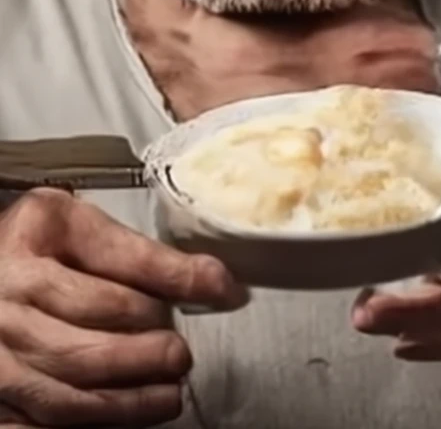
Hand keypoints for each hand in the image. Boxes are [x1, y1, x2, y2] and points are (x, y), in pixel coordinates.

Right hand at [0, 188, 246, 426]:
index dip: (175, 282)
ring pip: (63, 394)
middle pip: (85, 342)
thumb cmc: (39, 247)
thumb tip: (218, 283)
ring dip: (125, 401)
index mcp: (35, 240)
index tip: (221, 291)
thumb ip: (145, 255)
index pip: (116, 270)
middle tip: (180, 356)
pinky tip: (125, 417)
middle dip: (144, 354)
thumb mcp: (84, 229)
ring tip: (169, 395)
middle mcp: (5, 298)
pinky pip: (37, 425)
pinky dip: (88, 426)